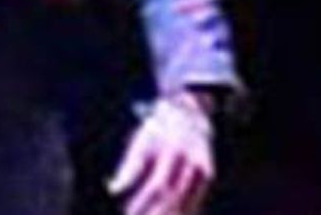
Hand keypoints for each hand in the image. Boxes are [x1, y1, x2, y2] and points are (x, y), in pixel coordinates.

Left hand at [108, 93, 214, 214]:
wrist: (187, 115)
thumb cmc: (156, 132)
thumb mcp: (140, 144)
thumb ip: (129, 168)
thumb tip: (112, 189)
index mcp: (171, 152)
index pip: (157, 185)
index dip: (142, 202)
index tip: (126, 212)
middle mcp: (190, 162)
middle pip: (172, 197)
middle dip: (153, 213)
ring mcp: (203, 171)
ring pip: (185, 203)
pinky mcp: (208, 177)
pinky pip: (195, 201)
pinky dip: (182, 213)